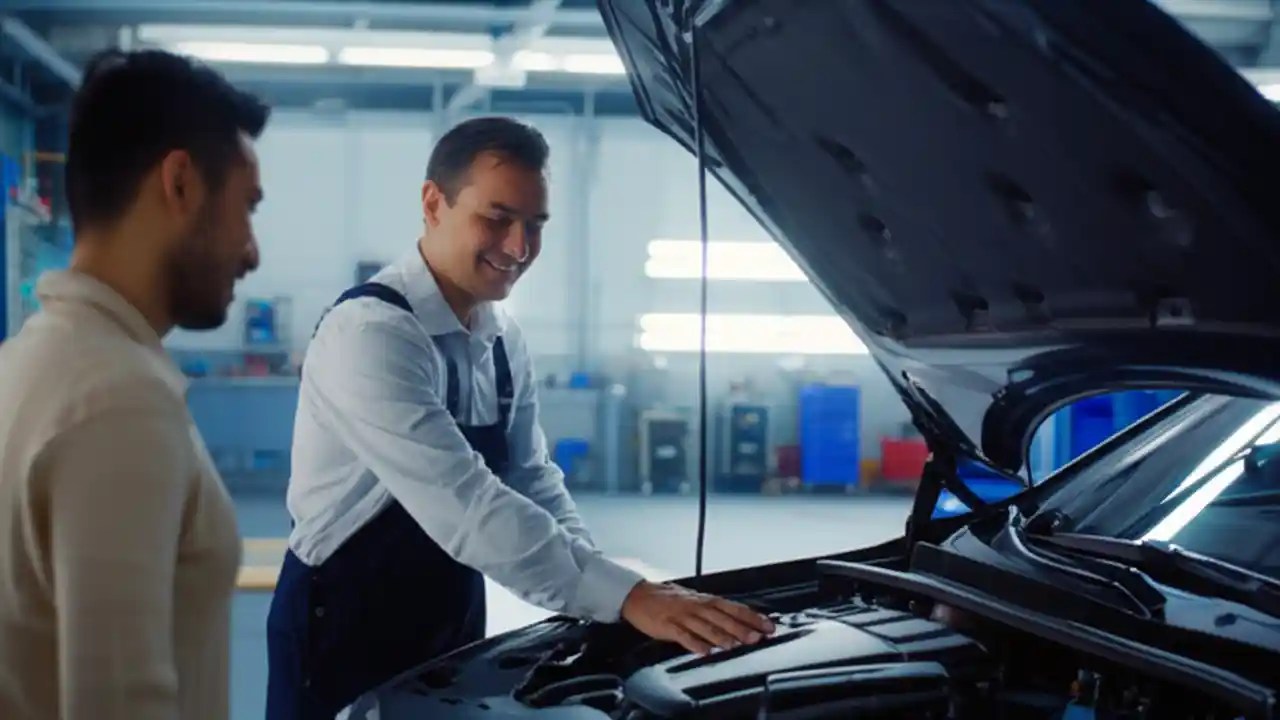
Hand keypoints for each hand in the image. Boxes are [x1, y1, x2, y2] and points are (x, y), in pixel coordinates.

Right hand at [620, 580, 775, 655]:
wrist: (639, 595)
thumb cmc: (668, 598)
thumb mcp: (694, 599)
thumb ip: (714, 610)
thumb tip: (738, 620)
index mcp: (705, 600)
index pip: (733, 607)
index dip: (752, 617)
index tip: (768, 625)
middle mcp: (696, 606)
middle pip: (722, 617)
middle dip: (741, 628)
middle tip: (756, 637)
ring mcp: (682, 615)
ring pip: (705, 626)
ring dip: (720, 636)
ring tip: (734, 646)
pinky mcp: (668, 625)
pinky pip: (682, 635)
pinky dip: (694, 643)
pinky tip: (704, 651)